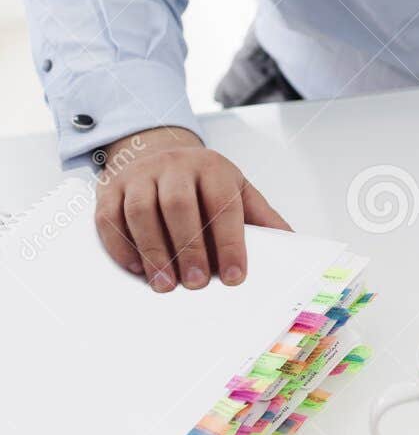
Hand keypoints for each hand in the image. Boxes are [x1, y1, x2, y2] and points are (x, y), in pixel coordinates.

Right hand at [94, 126, 289, 290]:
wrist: (156, 149)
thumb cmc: (202, 180)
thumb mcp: (236, 189)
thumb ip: (261, 216)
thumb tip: (294, 244)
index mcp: (213, 167)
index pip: (222, 204)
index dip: (229, 243)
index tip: (234, 277)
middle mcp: (175, 165)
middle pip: (179, 205)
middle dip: (189, 248)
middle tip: (195, 284)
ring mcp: (139, 174)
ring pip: (142, 211)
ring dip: (153, 251)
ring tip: (165, 285)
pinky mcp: (110, 188)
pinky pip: (110, 218)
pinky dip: (122, 246)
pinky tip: (137, 269)